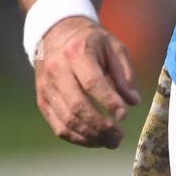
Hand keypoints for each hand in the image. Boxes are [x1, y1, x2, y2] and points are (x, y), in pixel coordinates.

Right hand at [34, 16, 139, 148]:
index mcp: (77, 52)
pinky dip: (77, 138)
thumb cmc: (92, 41)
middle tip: (119, 136)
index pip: (92, 82)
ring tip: (111, 141)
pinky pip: (58, 126)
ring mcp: (47, 87)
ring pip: (67, 120)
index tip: (124, 116)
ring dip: (91, 136)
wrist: (58, 34)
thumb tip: (133, 102)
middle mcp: (57, 70)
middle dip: (100, 125)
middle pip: (77, 105)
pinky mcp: (43, 101)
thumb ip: (124, 74)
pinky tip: (95, 140)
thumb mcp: (114, 47)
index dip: (109, 101)